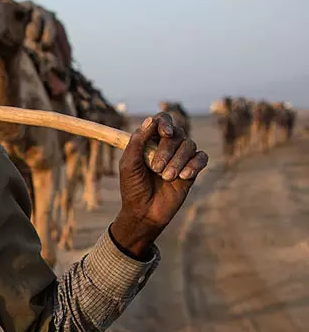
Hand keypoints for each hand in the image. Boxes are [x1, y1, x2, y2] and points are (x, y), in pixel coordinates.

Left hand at [111, 112, 208, 257]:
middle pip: (177, 133)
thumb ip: (137, 141)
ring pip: (190, 145)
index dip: (165, 122)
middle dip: (167, 149)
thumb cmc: (133, 187)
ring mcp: (180, 158)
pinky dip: (194, 165)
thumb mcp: (128, 163)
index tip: (164, 133)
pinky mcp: (192, 170)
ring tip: (166, 177)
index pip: (162, 120)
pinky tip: (184, 176)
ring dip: (178, 161)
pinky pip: (201, 158)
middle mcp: (167, 146)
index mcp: (150, 140)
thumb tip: (151, 119)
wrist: (144, 212)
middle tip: (155, 168)